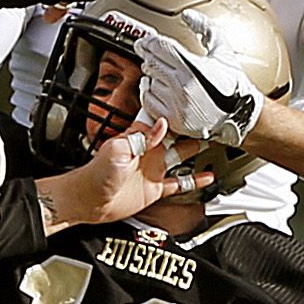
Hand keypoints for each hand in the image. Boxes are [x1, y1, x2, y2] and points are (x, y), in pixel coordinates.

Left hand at [40, 118, 210, 231]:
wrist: (88, 202)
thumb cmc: (95, 175)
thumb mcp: (117, 150)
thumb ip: (140, 137)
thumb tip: (161, 124)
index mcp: (139, 138)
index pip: (161, 119)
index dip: (175, 111)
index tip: (193, 102)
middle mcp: (149, 151)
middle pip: (176, 135)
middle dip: (192, 127)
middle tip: (211, 119)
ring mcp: (153, 169)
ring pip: (182, 156)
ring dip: (197, 149)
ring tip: (215, 141)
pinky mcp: (155, 188)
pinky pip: (179, 183)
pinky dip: (194, 180)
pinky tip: (207, 176)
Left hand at [137, 18, 265, 147]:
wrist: (240, 114)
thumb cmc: (233, 84)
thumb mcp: (223, 50)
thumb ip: (206, 28)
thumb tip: (188, 15)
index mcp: (193, 66)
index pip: (159, 47)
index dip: (148, 42)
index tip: (144, 42)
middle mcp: (182, 85)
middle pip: (151, 62)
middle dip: (149, 56)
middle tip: (149, 54)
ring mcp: (176, 103)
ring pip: (148, 80)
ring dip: (151, 74)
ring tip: (161, 73)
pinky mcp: (172, 119)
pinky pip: (147, 101)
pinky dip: (148, 92)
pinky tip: (157, 88)